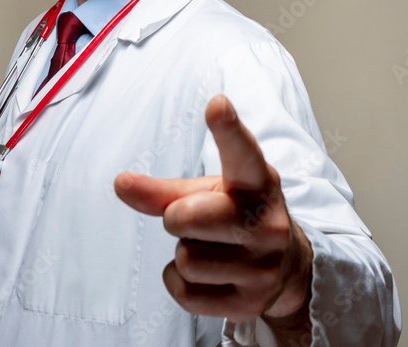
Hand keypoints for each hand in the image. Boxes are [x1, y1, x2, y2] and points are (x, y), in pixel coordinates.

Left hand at [114, 94, 312, 323]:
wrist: (286, 268)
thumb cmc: (237, 216)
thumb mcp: (209, 192)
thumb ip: (165, 190)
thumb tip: (121, 184)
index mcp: (258, 183)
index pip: (241, 153)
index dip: (228, 130)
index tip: (216, 105)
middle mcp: (268, 223)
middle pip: (186, 217)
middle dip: (178, 219)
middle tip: (196, 220)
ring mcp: (263, 267)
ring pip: (185, 259)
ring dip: (184, 253)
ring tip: (210, 248)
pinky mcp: (249, 303)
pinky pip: (184, 292)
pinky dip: (181, 282)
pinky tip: (207, 275)